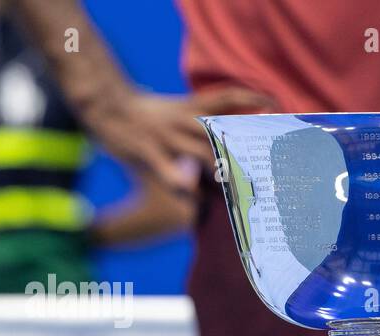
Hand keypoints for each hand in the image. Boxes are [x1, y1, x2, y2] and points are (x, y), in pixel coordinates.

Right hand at [81, 87, 273, 193]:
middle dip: (241, 149)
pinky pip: (166, 169)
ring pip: (200, 152)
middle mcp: (182, 120)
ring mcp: (165, 136)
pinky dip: (180, 182)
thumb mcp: (175, 113)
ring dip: (220, 170)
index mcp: (190, 107)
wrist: (104, 106)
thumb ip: (200, 127)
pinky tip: (192, 196)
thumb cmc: (146, 115)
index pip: (227, 96)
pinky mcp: (146, 150)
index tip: (274, 102)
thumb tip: (229, 145)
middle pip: (220, 131)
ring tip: (237, 188)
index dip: (251, 96)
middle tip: (264, 168)